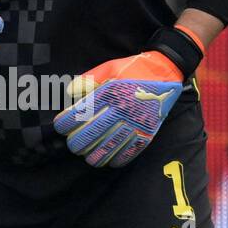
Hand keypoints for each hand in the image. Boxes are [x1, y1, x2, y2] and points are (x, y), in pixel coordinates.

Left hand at [53, 51, 183, 167]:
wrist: (166, 71)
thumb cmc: (133, 69)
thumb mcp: (109, 68)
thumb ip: (88, 80)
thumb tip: (70, 92)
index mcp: (110, 93)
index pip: (80, 114)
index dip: (65, 123)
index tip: (61, 126)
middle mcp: (122, 110)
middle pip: (91, 134)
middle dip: (76, 143)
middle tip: (72, 144)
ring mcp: (136, 123)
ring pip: (108, 148)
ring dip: (93, 155)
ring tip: (86, 154)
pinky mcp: (147, 132)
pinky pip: (129, 152)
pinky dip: (115, 159)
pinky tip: (107, 160)